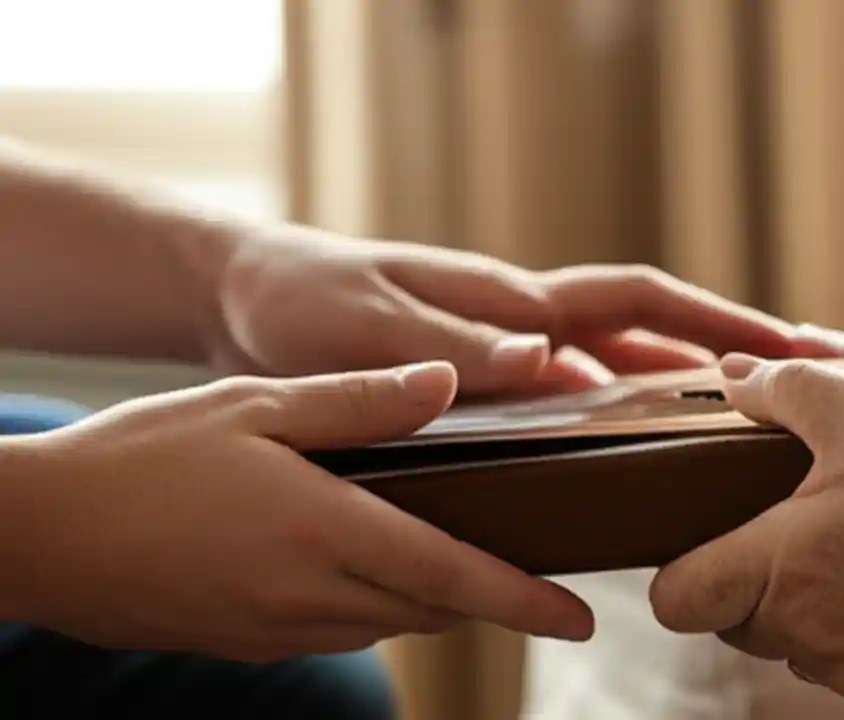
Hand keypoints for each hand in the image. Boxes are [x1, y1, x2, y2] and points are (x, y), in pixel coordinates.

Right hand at [0, 363, 591, 661]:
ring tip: (450, 555)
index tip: (579, 618)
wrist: (37, 533)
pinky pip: (335, 631)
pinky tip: (359, 561)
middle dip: (485, 595)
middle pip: (430, 606)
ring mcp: (274, 629)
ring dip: (427, 596)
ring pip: (386, 622)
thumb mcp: (253, 405)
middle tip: (526, 568)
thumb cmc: (140, 456)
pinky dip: (371, 604)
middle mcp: (307, 593)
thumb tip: (448, 381)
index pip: (450, 575)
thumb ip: (359, 401)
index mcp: (320, 529)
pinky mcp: (246, 644)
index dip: (523, 600)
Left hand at [211, 228, 843, 394]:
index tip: (793, 347)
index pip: (640, 302)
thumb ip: (453, 346)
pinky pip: (576, 410)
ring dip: (690, 393)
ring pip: (626, 375)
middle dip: (737, 357)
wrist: (243, 300)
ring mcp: (516, 357)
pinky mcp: (491, 390)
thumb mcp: (371, 324)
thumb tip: (541, 363)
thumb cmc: (303, 300)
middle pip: (657, 337)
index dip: (718, 321)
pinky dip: (622, 427)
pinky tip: (642, 463)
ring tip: (756, 432)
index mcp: (515, 301)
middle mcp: (529, 326)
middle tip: (817, 388)